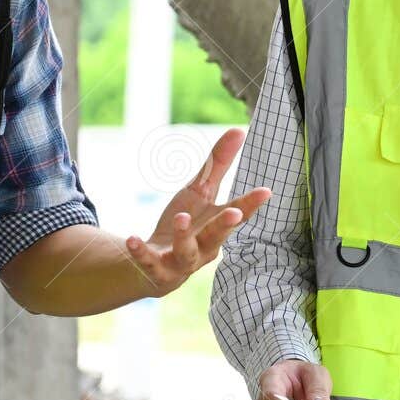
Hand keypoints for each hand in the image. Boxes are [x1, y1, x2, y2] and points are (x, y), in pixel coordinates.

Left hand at [125, 128, 270, 296]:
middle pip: (217, 236)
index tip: (266, 191)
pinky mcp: (157, 270)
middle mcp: (205, 247)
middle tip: (233, 213)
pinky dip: (142, 253)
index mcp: (217, 225)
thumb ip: (218, 164)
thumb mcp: (200, 192)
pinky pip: (150, 263)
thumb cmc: (185, 225)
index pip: (237, 213)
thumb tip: (238, 130)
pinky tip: (134, 239)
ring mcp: (181, 260)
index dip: (251, 203)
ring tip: (181, 217)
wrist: (155, 263)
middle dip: (225, 225)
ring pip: (187, 252)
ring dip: (184, 237)